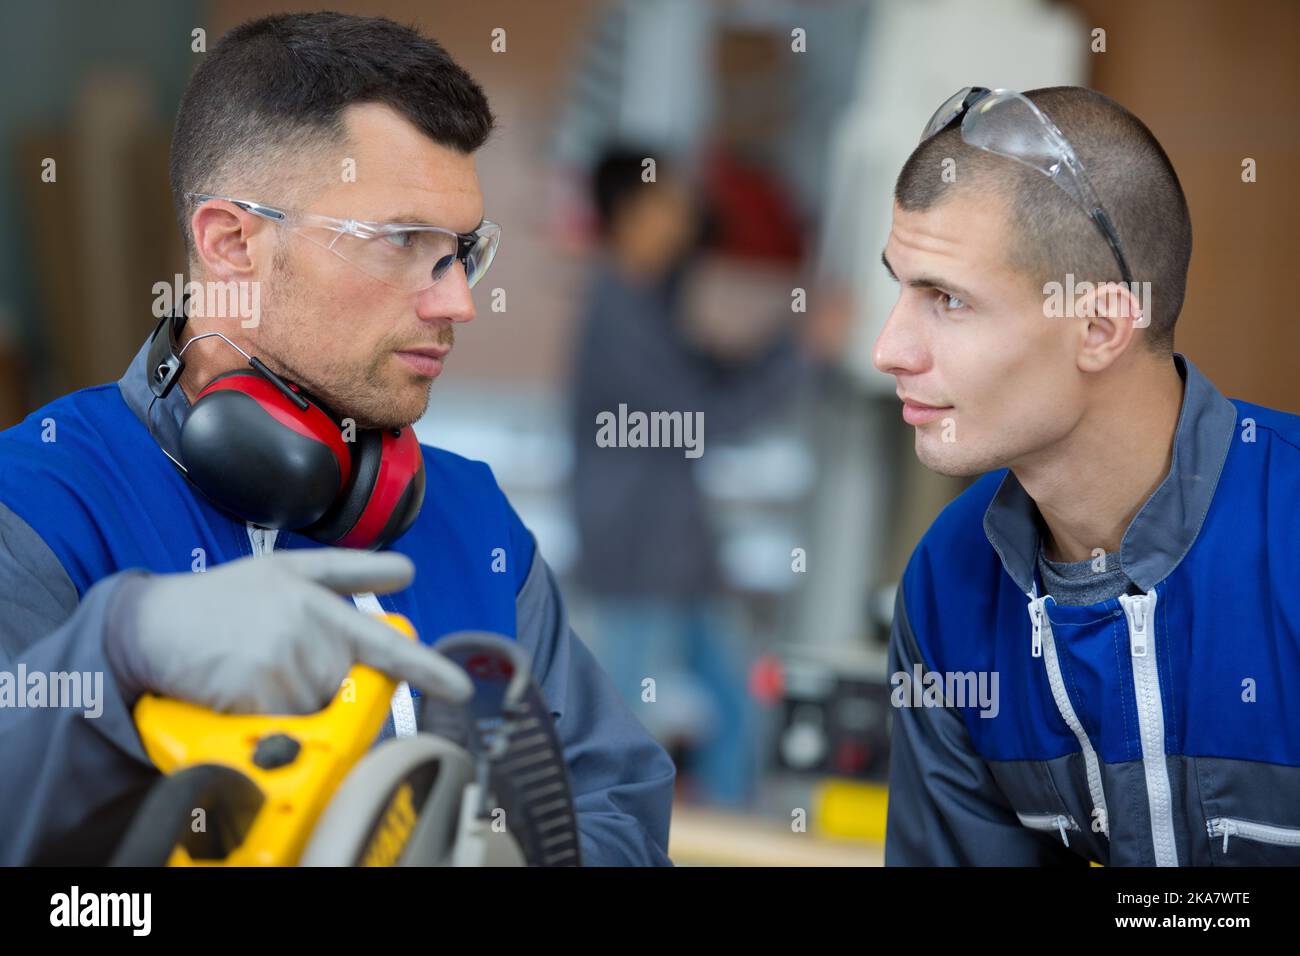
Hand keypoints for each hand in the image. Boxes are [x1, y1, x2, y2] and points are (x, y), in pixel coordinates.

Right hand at [112, 549, 471, 713]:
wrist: (154, 622)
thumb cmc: (225, 599)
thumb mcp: (289, 571)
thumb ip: (350, 573)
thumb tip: (406, 570)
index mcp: (322, 605)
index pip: (386, 645)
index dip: (427, 668)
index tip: (461, 689)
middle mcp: (309, 631)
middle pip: (344, 688)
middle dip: (321, 686)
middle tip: (277, 661)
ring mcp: (283, 661)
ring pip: (312, 709)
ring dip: (290, 703)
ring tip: (254, 671)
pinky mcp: (255, 689)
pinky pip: (279, 724)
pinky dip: (263, 717)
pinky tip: (238, 688)